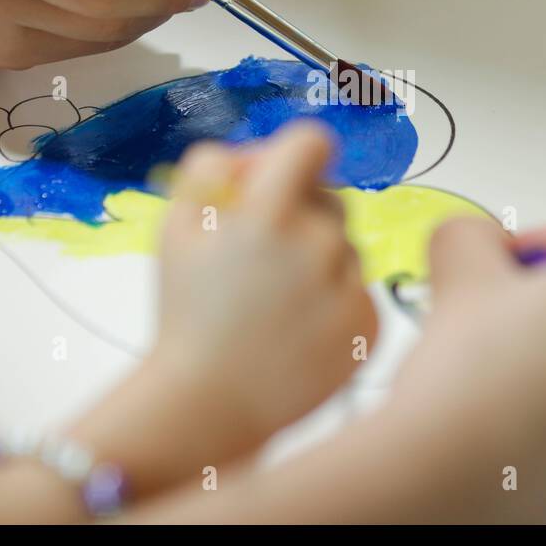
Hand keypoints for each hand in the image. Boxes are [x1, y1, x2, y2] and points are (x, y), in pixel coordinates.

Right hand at [66, 123, 376, 496]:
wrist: (208, 403)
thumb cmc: (186, 312)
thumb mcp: (175, 225)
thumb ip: (210, 167)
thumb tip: (252, 155)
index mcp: (269, 213)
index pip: (312, 142)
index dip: (293, 154)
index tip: (279, 178)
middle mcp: (319, 244)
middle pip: (330, 198)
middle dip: (299, 213)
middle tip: (260, 254)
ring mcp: (349, 287)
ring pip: (345, 248)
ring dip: (317, 260)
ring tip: (272, 301)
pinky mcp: (370, 325)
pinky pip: (358, 291)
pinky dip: (333, 302)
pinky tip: (295, 327)